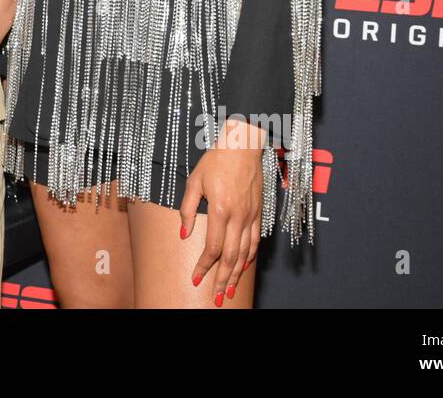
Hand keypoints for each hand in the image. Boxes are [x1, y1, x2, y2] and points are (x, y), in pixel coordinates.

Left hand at [179, 119, 266, 304]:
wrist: (242, 145)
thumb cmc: (215, 160)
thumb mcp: (194, 181)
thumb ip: (187, 209)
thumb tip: (184, 234)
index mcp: (220, 210)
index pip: (212, 248)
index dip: (203, 267)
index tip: (195, 279)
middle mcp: (238, 216)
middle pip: (231, 257)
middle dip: (223, 280)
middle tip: (216, 298)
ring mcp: (251, 215)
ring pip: (245, 253)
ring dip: (237, 274)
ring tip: (229, 290)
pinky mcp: (258, 212)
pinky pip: (256, 240)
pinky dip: (250, 256)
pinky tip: (243, 266)